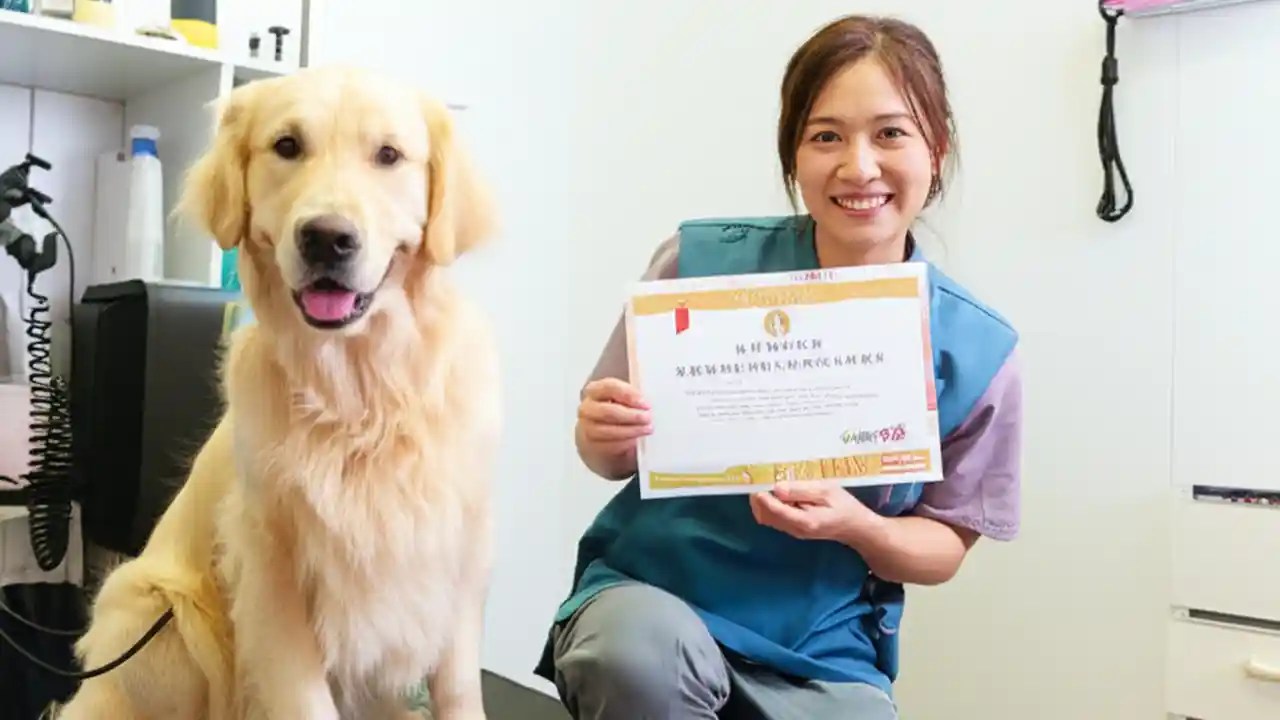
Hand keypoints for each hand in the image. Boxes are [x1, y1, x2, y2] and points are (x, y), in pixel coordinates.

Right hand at [576, 378, 651, 478]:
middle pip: (608, 411)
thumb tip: (650, 402)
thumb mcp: (622, 398)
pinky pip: (610, 445)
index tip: (644, 403)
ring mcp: (587, 427)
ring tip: (647, 429)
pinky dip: (626, 443)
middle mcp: (588, 408)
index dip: (628, 394)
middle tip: (648, 417)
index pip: (609, 387)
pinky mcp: (592, 445)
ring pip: (609, 430)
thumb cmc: (615, 409)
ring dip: (631, 431)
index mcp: (595, 390)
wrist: (600, 431)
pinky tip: (637, 440)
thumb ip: (633, 397)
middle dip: (631, 416)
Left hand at [749, 481, 884, 545]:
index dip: (762, 496)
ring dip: (762, 503)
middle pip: (765, 516)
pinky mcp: (794, 529)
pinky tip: (776, 493)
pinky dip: (769, 507)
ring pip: (767, 519)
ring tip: (766, 484)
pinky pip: (774, 519)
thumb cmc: (844, 506)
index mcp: (804, 521)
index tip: (757, 481)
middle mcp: (795, 529)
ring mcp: (793, 531)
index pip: (775, 510)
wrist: (856, 527)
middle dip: (758, 499)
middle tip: (759, 480)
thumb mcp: (826, 491)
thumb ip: (801, 490)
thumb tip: (777, 488)